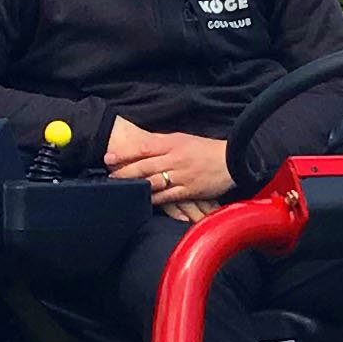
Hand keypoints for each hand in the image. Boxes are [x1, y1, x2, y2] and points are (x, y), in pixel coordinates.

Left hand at [106, 123, 232, 221]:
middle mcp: (174, 158)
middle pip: (144, 165)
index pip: (143, 147)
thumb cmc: (207, 149)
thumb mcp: (184, 139)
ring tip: (120, 190)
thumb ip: (163, 143)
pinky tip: (142, 202)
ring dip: (135, 186)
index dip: (124, 153)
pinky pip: (168, 197)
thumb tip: (142, 145)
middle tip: (108, 176)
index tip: (108, 157)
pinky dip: (154, 200)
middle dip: (123, 172)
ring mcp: (181, 175)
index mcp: (173, 143)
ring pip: (152, 181)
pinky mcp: (189, 190)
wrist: (234, 159)